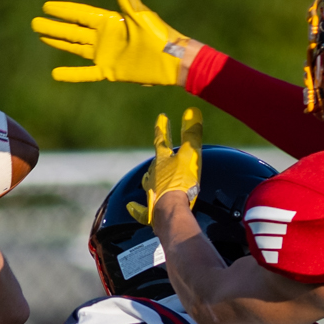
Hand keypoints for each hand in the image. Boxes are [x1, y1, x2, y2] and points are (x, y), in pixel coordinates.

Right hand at [32, 0, 188, 85]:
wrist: (170, 62)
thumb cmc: (159, 36)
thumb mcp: (141, 16)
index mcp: (110, 21)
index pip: (81, 15)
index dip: (64, 11)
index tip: (47, 6)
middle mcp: (104, 37)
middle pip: (73, 31)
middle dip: (54, 27)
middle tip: (35, 23)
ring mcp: (104, 54)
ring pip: (75, 47)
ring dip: (58, 43)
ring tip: (41, 37)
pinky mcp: (108, 71)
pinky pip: (85, 73)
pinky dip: (71, 74)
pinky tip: (55, 73)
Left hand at [127, 107, 201, 224]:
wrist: (171, 211)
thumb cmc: (181, 183)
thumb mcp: (190, 155)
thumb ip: (191, 135)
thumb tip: (192, 111)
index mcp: (162, 162)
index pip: (162, 141)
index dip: (162, 129)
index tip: (162, 118)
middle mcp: (153, 177)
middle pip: (155, 164)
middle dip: (159, 158)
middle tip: (160, 153)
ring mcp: (151, 194)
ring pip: (148, 184)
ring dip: (149, 180)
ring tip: (148, 178)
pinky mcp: (151, 212)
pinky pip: (141, 210)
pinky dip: (136, 208)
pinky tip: (130, 206)